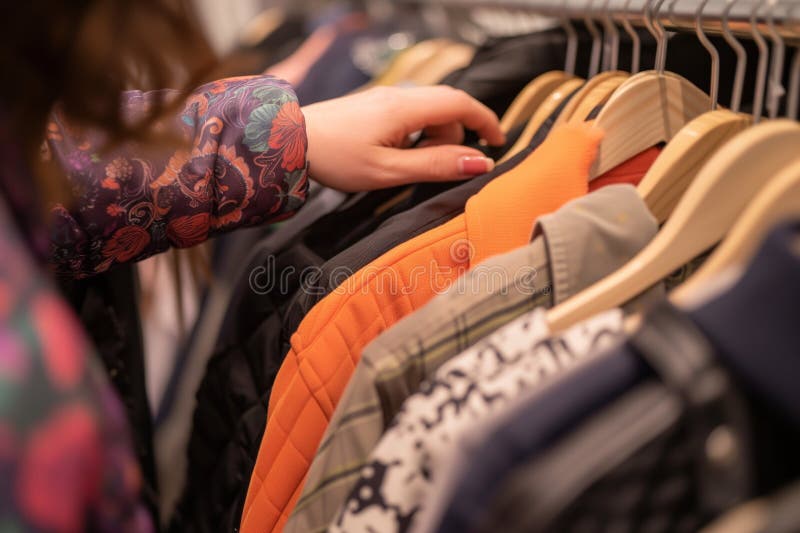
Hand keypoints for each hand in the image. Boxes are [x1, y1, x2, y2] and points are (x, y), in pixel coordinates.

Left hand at [302, 86, 505, 191]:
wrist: (289, 141)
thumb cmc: (335, 158)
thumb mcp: (389, 171)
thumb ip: (435, 167)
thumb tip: (479, 163)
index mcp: (405, 108)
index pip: (461, 103)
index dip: (486, 121)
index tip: (498, 143)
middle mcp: (398, 96)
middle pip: (447, 107)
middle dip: (455, 136)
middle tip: (440, 169)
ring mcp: (384, 99)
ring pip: (428, 112)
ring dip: (433, 139)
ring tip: (408, 166)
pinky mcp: (374, 106)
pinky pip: (410, 115)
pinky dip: (417, 135)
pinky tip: (396, 155)